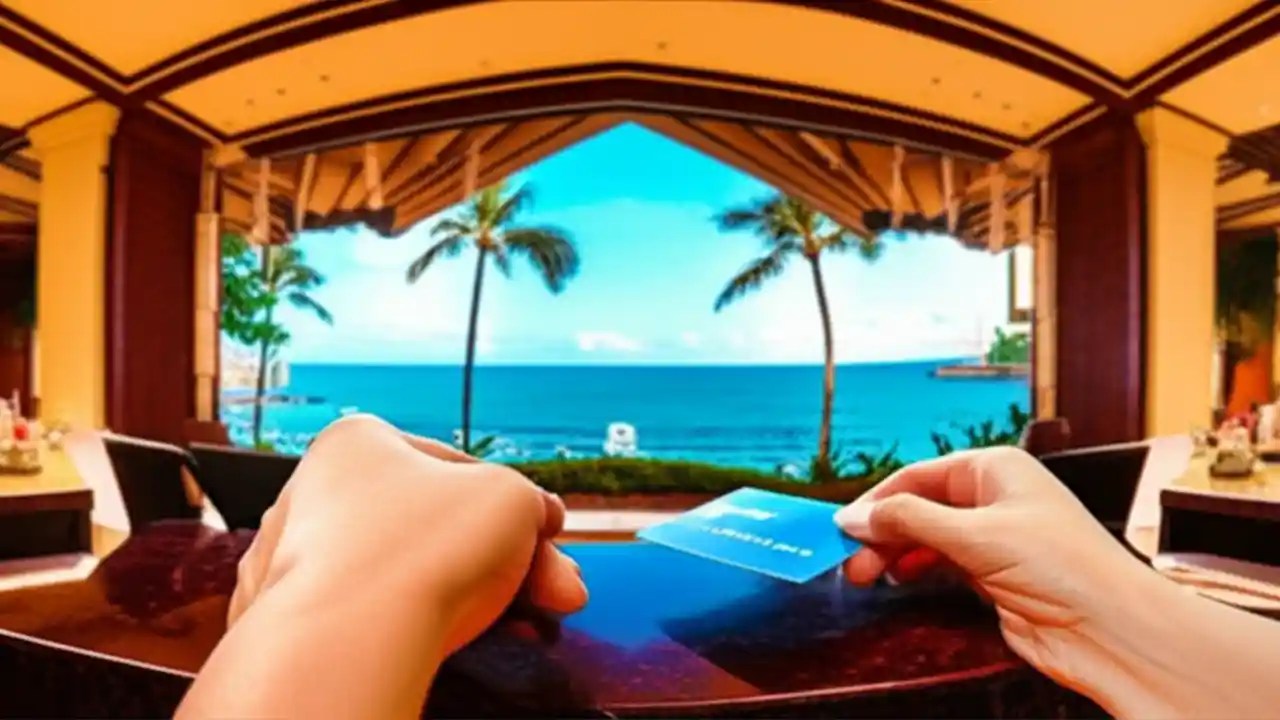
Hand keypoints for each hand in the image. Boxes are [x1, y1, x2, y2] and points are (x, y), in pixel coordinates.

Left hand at [229, 413, 587, 653]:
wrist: (353, 643)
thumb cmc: (426, 547)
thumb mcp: (510, 496)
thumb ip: (528, 500)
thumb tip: (537, 516)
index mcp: (355, 442)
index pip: (456, 466)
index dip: (516, 501)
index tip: (549, 530)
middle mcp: (321, 496)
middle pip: (444, 524)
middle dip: (516, 557)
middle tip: (559, 586)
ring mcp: (309, 562)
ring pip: (421, 570)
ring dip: (493, 589)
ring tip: (543, 615)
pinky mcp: (312, 620)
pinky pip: (390, 612)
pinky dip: (443, 619)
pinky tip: (494, 633)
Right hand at [834, 447, 1158, 699]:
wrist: (1111, 629)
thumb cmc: (1063, 566)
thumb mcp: (975, 535)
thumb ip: (910, 522)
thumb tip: (856, 516)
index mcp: (994, 469)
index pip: (919, 476)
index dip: (877, 500)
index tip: (842, 526)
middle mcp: (993, 498)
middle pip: (918, 506)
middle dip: (881, 531)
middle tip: (851, 560)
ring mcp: (993, 538)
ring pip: (926, 537)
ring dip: (894, 553)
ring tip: (866, 575)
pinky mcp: (994, 575)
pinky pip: (941, 564)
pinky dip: (916, 570)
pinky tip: (899, 579)